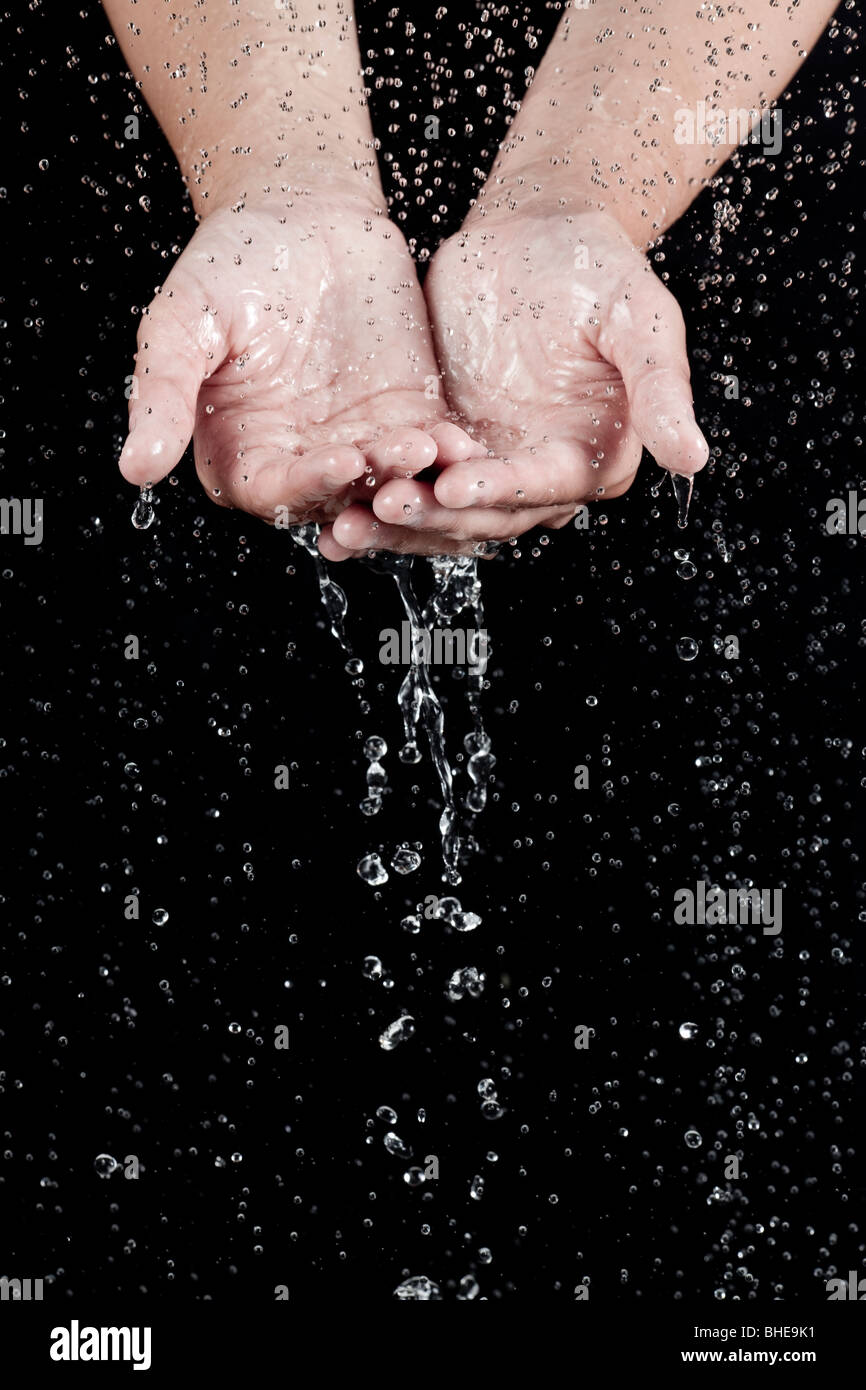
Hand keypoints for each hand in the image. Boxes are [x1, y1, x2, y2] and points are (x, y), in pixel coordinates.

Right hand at [119, 193, 475, 539]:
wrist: (303, 214)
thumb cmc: (231, 262)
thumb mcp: (183, 322)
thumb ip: (161, 395)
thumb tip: (133, 471)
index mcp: (242, 456)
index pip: (274, 492)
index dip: (307, 484)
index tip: (340, 461)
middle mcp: (303, 463)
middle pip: (341, 497)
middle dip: (373, 485)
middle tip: (402, 461)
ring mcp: (360, 446)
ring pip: (391, 482)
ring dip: (416, 478)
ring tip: (439, 452)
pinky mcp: (408, 420)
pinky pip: (432, 451)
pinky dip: (449, 455)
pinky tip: (467, 445)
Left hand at [374, 208, 706, 545]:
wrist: (534, 228)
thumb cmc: (596, 264)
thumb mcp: (639, 318)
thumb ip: (661, 389)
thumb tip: (693, 460)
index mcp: (594, 458)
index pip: (541, 488)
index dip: (497, 491)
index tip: (452, 485)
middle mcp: (540, 475)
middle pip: (483, 516)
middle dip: (431, 518)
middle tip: (378, 511)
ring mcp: (489, 465)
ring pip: (439, 513)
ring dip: (394, 526)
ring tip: (342, 526)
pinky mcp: (444, 447)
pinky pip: (407, 483)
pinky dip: (373, 498)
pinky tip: (328, 514)